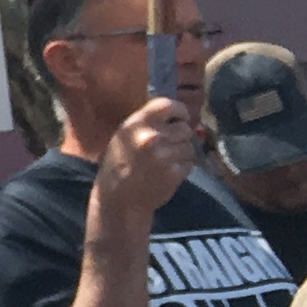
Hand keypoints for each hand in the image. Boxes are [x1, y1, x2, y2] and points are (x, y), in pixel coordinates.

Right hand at [95, 95, 196, 223]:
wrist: (118, 200)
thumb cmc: (119, 165)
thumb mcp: (123, 136)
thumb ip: (146, 123)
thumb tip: (175, 116)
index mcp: (136, 124)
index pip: (168, 105)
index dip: (180, 111)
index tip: (181, 118)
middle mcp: (150, 137)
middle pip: (184, 128)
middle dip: (180, 137)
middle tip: (169, 146)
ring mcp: (163, 156)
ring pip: (189, 146)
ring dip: (182, 154)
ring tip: (166, 162)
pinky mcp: (173, 173)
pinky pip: (189, 163)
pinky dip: (182, 168)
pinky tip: (167, 173)